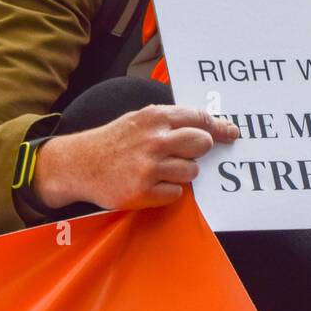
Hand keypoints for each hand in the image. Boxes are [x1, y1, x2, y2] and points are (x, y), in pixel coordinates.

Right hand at [33, 105, 239, 211]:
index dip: (219, 127)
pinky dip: (169, 190)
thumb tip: (210, 125)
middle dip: (200, 149)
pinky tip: (152, 184)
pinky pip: (177, 193)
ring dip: (182, 172)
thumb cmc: (116, 141)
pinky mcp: (142, 192)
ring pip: (192, 172)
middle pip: (202, 143)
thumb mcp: (139, 119)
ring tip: (162, 169)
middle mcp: (153, 141)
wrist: (79, 164)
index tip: (231, 133)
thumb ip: (170, 120)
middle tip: (187, 153)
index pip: (199, 119)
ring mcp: (148, 168)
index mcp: (154, 118)